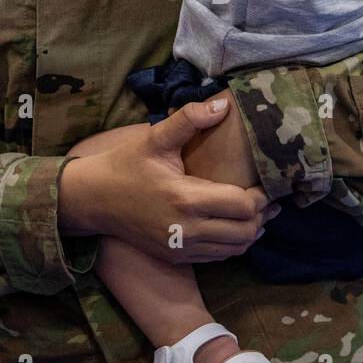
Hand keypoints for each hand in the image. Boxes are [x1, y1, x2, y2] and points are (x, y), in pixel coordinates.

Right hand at [57, 96, 280, 263]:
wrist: (93, 199)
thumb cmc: (125, 165)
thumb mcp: (155, 138)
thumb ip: (188, 119)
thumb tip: (222, 105)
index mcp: (186, 198)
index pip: (242, 205)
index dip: (261, 196)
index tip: (266, 183)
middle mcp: (186, 229)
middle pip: (245, 231)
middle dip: (261, 216)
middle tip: (269, 200)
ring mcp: (180, 247)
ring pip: (234, 249)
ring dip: (250, 232)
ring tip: (257, 213)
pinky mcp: (175, 256)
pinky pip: (216, 257)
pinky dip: (231, 244)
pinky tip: (234, 227)